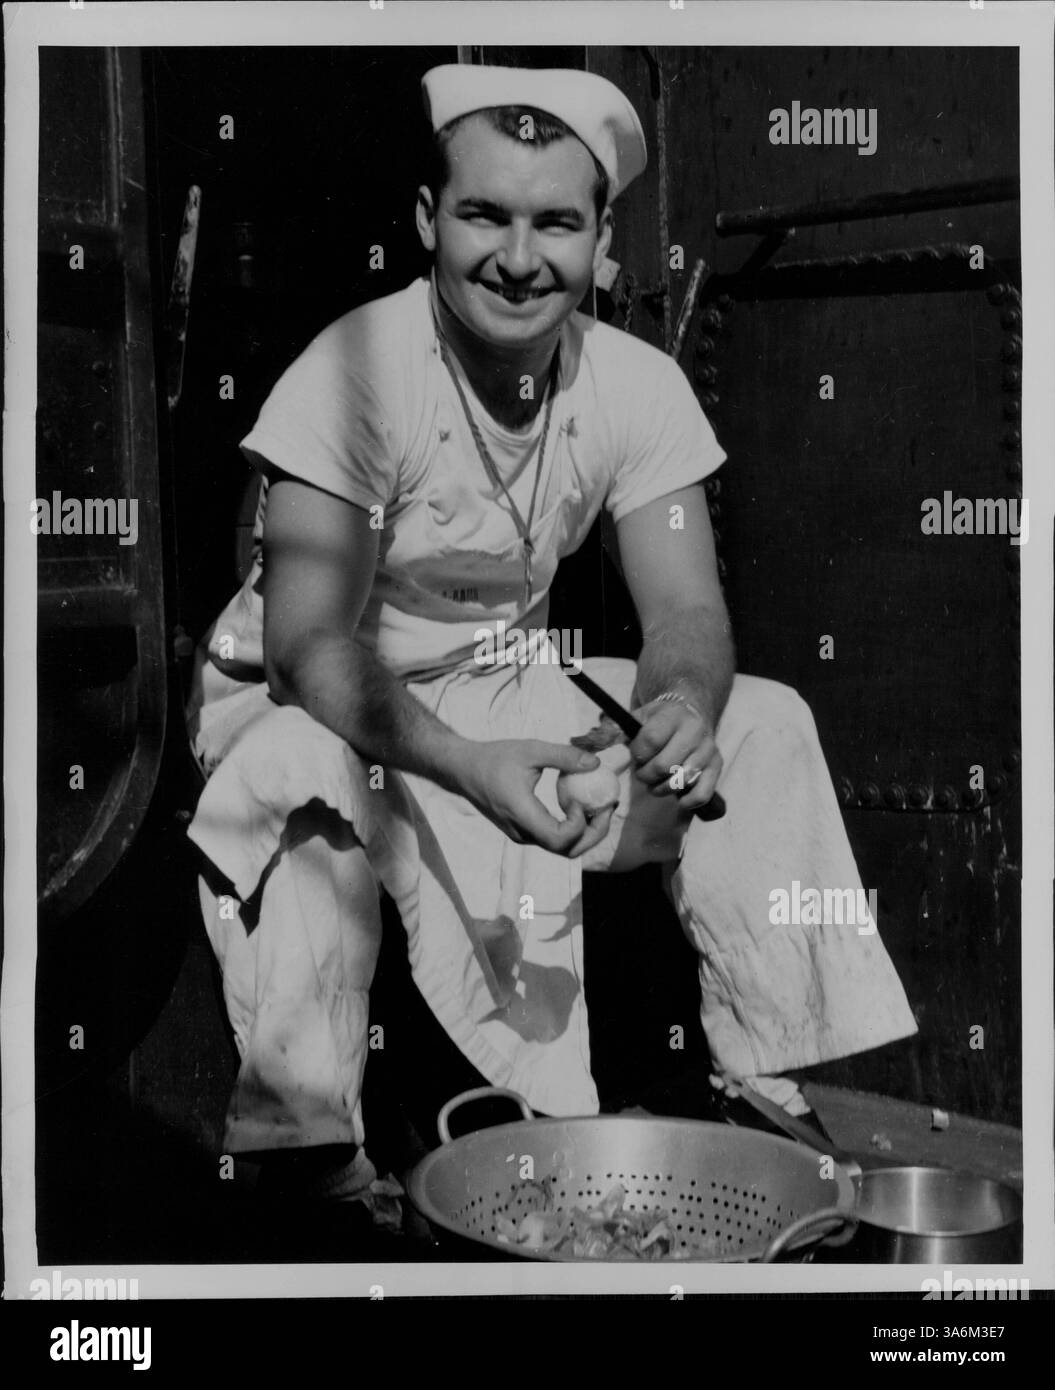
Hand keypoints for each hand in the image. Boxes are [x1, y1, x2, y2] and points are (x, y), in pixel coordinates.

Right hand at [460, 740, 615, 857]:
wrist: (464, 769)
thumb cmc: (494, 757)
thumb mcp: (531, 750)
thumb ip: (563, 756)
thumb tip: (596, 764)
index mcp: (521, 814)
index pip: (559, 838)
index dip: (580, 825)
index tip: (581, 799)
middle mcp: (522, 832)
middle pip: (567, 850)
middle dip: (594, 833)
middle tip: (607, 807)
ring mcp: (522, 835)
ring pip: (561, 848)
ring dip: (585, 832)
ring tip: (598, 806)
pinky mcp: (523, 832)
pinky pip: (553, 838)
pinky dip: (572, 828)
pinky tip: (579, 805)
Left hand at [628, 696, 722, 812]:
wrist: (690, 714)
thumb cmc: (659, 720)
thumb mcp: (639, 717)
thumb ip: (618, 729)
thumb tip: (598, 742)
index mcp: (673, 715)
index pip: (651, 740)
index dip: (638, 754)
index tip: (635, 755)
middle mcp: (695, 730)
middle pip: (664, 765)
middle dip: (646, 775)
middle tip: (642, 773)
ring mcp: (708, 749)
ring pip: (681, 780)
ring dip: (662, 788)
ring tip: (655, 783)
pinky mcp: (717, 766)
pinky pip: (703, 793)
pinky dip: (688, 801)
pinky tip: (678, 799)